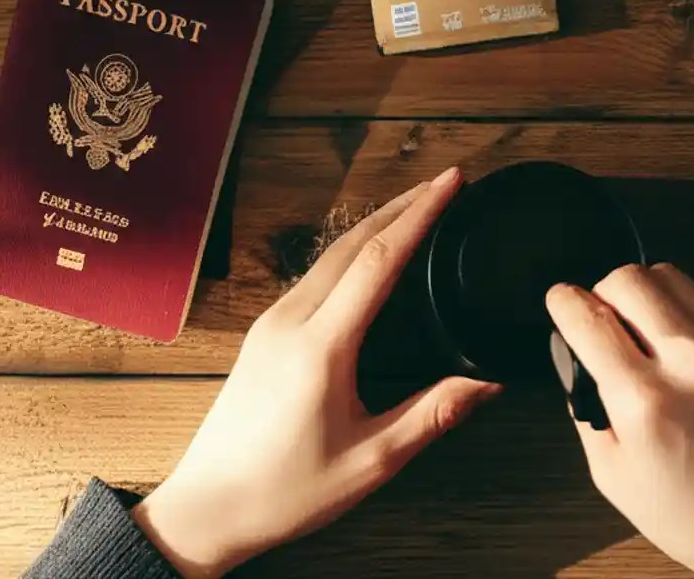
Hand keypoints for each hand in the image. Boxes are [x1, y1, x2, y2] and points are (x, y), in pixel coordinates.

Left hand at [132, 167, 500, 577]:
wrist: (206, 509)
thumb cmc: (283, 491)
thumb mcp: (372, 459)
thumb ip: (432, 413)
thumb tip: (486, 381)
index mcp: (320, 346)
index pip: (379, 259)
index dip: (421, 215)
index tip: (452, 184)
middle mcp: (290, 322)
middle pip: (352, 242)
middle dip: (402, 205)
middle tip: (444, 183)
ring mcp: (270, 324)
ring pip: (329, 254)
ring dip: (375, 224)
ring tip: (415, 209)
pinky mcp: (262, 334)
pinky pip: (313, 275)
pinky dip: (351, 252)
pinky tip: (370, 257)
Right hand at [546, 264, 693, 578]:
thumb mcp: (613, 473)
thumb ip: (586, 406)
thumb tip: (574, 355)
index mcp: (646, 402)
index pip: (588, 317)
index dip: (562, 302)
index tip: (559, 303)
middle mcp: (692, 364)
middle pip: (629, 278)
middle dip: (601, 292)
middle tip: (600, 322)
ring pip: (670, 275)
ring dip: (642, 294)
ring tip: (638, 332)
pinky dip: (679, 315)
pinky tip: (676, 351)